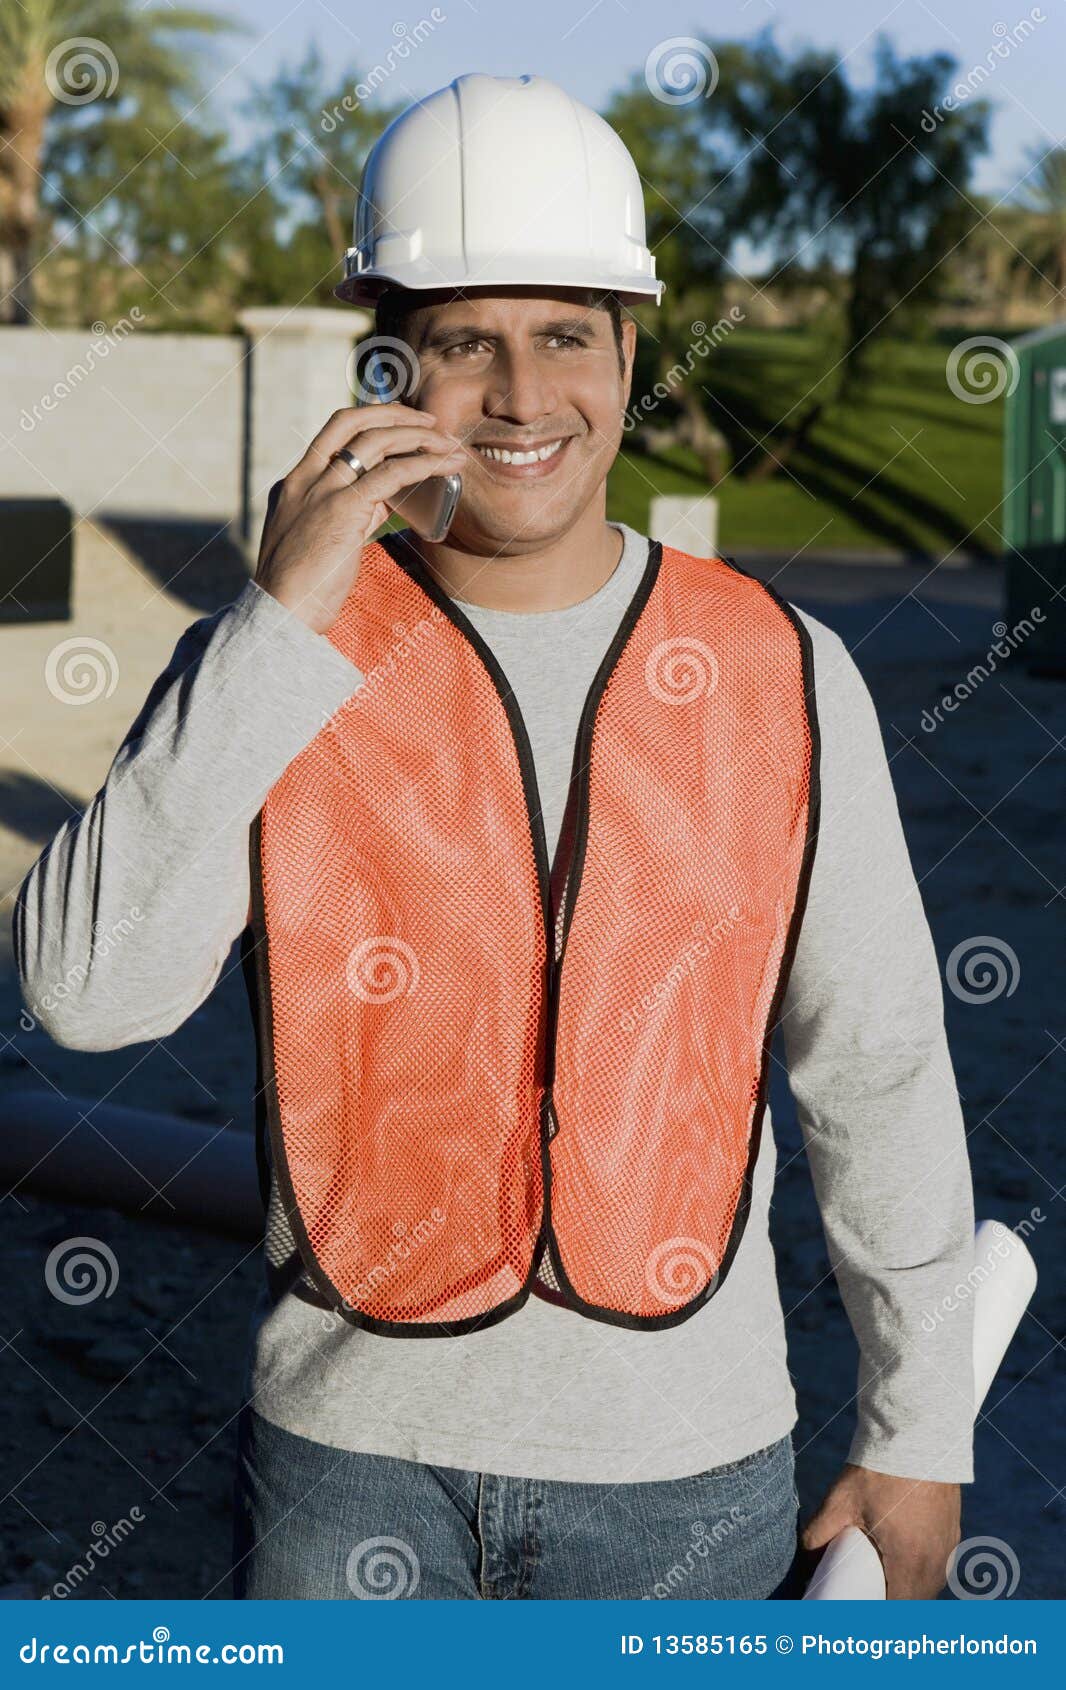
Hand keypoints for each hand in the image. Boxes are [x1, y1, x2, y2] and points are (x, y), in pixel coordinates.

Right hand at [254, 403, 465, 634]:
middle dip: (395, 413)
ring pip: (375, 440)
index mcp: (295, 482)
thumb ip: (346, 514)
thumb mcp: (319, 540)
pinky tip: (446, 467)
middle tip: (430, 422)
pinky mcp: (342, 509)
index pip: (334, 431)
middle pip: (352, 420)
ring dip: (418, 436)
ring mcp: (321, 490)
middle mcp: (304, 477)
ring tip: (448, 444)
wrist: (283, 613)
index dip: (371, 419)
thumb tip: (380, 504)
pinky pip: (391, 475)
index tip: (402, 424)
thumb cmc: (302, 589)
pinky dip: (424, 465)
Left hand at [802, 1463, 960, 1598]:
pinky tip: (906, 1564)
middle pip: (915, 1600)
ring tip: (885, 1584)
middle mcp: (935, 1561)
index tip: (860, 1610)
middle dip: (892, 1603)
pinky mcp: (954, 1531)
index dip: (877, 1612)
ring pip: (930, 1584)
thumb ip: (818, 1533)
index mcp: (908, 1561)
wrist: (916, 1434)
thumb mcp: (840, 1501)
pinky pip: (940, 1565)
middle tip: (868, 1598)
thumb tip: (805, 1560)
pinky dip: (923, 1570)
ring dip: (910, 1589)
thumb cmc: (878, 1469)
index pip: (896, 1608)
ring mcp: (947, 1546)